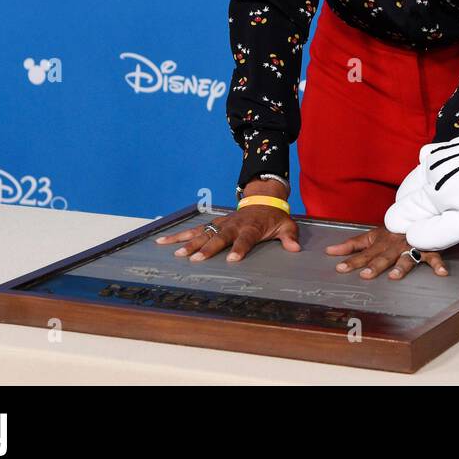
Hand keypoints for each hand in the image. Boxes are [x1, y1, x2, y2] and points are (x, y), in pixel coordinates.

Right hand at [154, 200, 299, 262]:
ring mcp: (222, 223)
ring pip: (203, 232)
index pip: (245, 239)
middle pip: (219, 237)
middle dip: (208, 248)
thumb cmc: (274, 217)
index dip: (240, 249)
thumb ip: (290, 237)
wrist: (263, 199)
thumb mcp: (286, 225)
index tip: (232, 260)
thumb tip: (295, 248)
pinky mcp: (214, 223)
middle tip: (196, 259)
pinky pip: (195, 229)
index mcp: (251, 227)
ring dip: (188, 242)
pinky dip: (179, 235)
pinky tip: (163, 241)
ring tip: (175, 253)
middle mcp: (234, 225)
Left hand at [325, 227, 447, 279]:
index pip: (363, 251)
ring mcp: (411, 247)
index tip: (339, 268)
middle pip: (383, 257)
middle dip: (375, 265)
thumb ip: (351, 244)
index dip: (351, 260)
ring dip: (401, 267)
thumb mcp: (371, 235)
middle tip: (366, 275)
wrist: (417, 214)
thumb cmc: (392, 229)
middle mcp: (393, 245)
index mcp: (379, 241)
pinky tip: (441, 273)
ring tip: (395, 276)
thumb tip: (328, 251)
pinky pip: (433, 257)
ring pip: (405, 257)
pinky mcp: (427, 249)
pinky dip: (438, 264)